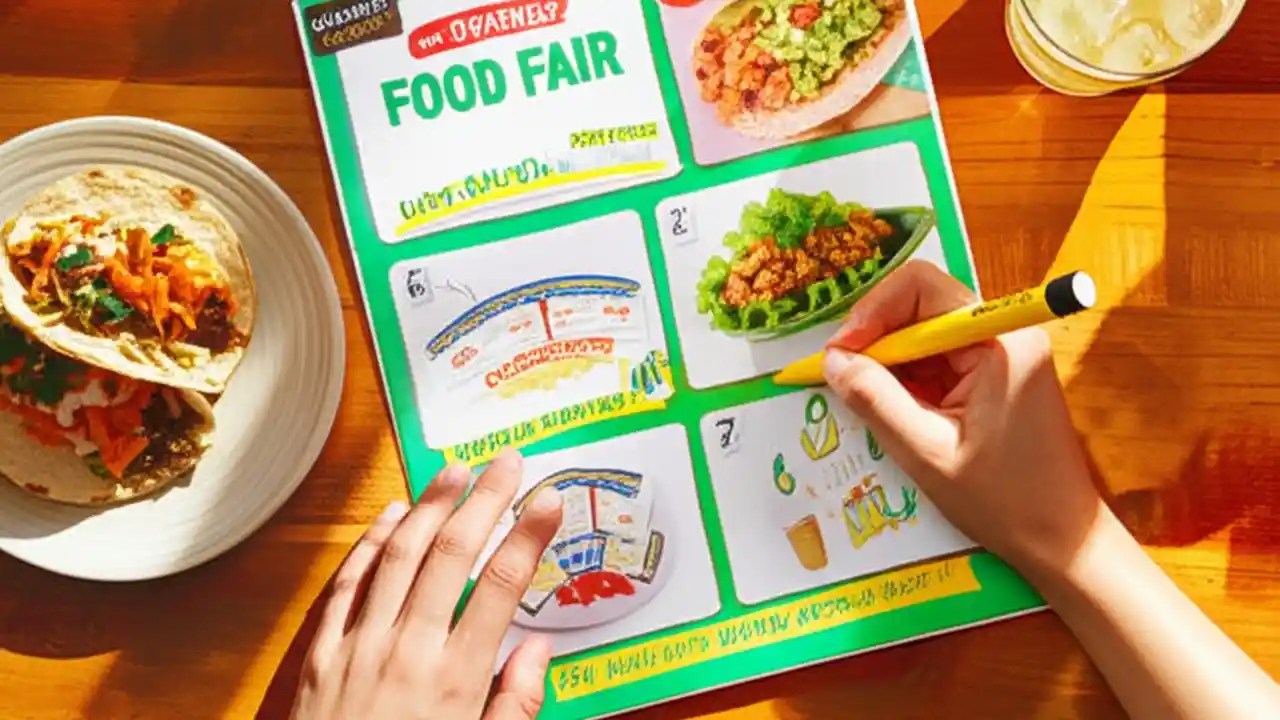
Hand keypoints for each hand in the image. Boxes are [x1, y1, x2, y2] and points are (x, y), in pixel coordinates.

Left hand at [292, 450, 563, 719]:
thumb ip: (514, 706)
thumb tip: (537, 648)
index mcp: (456, 680)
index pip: (501, 586)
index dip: (529, 534)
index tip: (550, 498)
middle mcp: (408, 651)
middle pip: (453, 554)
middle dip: (485, 500)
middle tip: (510, 461)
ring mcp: (359, 648)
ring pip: (399, 555)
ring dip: (430, 506)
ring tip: (456, 470)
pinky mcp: (320, 656)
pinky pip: (347, 585)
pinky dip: (370, 544)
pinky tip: (391, 516)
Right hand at [822, 261, 1102, 575]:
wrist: (1063, 539)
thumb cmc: (1005, 502)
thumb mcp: (926, 453)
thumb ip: (876, 400)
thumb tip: (832, 361)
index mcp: (998, 343)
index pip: (922, 289)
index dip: (871, 313)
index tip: (840, 353)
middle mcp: (1005, 333)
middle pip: (921, 305)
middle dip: (875, 337)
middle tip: (841, 376)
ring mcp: (1004, 352)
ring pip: (925, 332)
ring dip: (890, 361)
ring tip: (864, 400)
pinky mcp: (997, 373)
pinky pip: (939, 358)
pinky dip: (908, 378)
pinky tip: (894, 410)